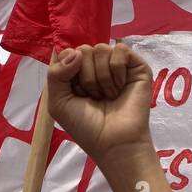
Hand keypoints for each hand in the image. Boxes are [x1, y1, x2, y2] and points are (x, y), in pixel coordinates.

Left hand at [47, 43, 153, 163]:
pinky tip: (120, 87)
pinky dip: (116, 69)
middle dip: (86, 77)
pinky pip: (120, 49)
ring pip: (101, 49)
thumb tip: (77, 52)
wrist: (113, 142)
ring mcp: (117, 66)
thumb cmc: (86, 126)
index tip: (77, 93)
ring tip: (109, 96)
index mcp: (78, 74)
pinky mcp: (136, 67)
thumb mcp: (58, 102)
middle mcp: (97, 67)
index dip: (69, 70)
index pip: (68, 52)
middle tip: (95, 98)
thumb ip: (55, 73)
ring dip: (101, 77)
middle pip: (83, 49)